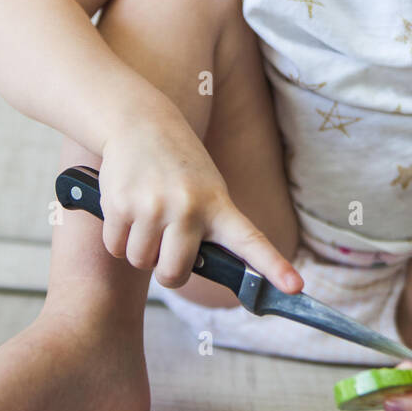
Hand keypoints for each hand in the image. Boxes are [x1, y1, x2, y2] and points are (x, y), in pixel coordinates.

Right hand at [96, 115, 303, 293]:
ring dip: (140, 250)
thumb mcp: (206, 189)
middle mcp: (188, 207)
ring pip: (141, 262)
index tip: (295, 288)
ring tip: (146, 214)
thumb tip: (188, 271)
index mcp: (218, 204)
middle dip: (167, 270)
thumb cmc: (178, 166)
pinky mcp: (120, 204)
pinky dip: (118, 238)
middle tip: (166, 244)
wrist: (139, 122)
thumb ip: (205, 228)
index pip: (251, 241)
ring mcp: (153, 207)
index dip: (274, 267)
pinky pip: (116, 247)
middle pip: (174, 274)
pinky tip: (126, 208)